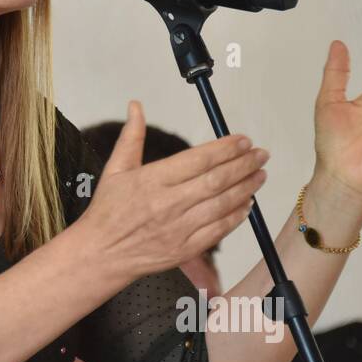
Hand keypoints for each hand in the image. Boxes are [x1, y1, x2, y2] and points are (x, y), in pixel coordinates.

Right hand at [79, 100, 269, 282]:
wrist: (101, 254)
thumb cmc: (108, 212)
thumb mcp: (115, 169)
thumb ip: (132, 136)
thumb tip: (136, 107)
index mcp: (152, 180)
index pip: (198, 159)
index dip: (225, 148)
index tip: (243, 140)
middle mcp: (168, 203)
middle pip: (216, 180)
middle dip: (244, 165)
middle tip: (260, 155)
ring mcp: (178, 228)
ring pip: (222, 204)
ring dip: (246, 188)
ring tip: (260, 175)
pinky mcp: (185, 248)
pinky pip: (218, 230)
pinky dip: (236, 216)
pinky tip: (246, 204)